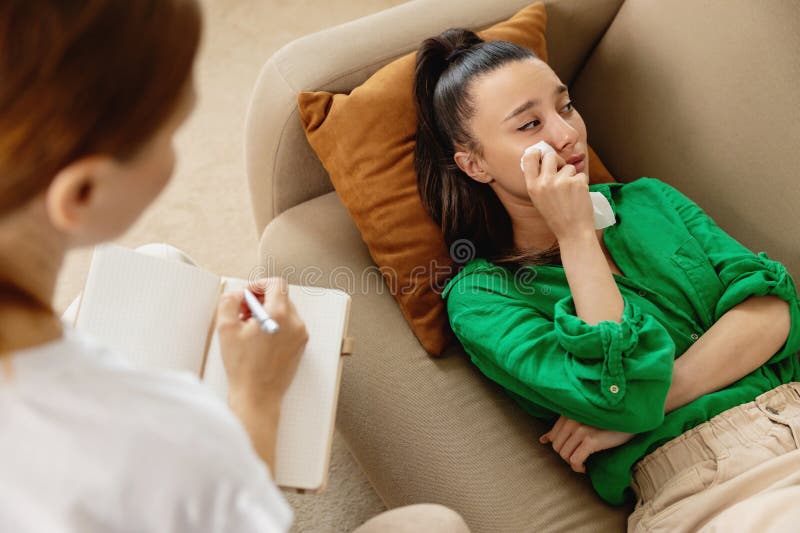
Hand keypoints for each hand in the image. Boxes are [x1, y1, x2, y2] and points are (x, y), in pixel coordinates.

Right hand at [216, 277, 308, 410]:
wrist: (257, 396)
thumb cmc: (243, 368)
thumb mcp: (226, 329)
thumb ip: (229, 302)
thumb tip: (237, 295)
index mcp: (279, 315)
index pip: (276, 284)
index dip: (258, 285)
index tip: (248, 294)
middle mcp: (295, 323)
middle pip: (281, 297)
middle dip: (261, 300)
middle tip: (243, 312)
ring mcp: (300, 336)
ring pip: (285, 311)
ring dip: (267, 312)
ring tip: (249, 327)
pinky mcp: (300, 346)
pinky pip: (289, 326)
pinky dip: (276, 325)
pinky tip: (259, 338)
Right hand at [521, 149, 593, 240]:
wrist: (573, 231)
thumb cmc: (556, 216)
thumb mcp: (538, 200)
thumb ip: (539, 181)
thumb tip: (545, 160)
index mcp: (532, 186)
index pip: (529, 157)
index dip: (536, 152)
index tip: (542, 154)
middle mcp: (545, 182)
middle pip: (550, 156)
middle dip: (558, 160)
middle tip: (561, 170)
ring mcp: (561, 181)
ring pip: (569, 167)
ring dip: (572, 176)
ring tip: (570, 194)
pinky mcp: (577, 182)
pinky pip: (580, 175)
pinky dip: (582, 184)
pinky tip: (578, 197)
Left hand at [539, 415, 634, 472]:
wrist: (629, 419)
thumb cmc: (605, 421)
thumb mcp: (582, 420)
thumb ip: (562, 427)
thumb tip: (543, 440)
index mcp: (568, 413)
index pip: (553, 436)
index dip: (561, 447)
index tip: (572, 451)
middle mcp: (572, 419)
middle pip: (557, 447)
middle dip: (566, 456)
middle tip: (579, 457)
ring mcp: (581, 429)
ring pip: (564, 455)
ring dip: (572, 463)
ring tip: (582, 462)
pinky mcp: (591, 440)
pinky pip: (575, 460)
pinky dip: (578, 467)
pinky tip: (585, 467)